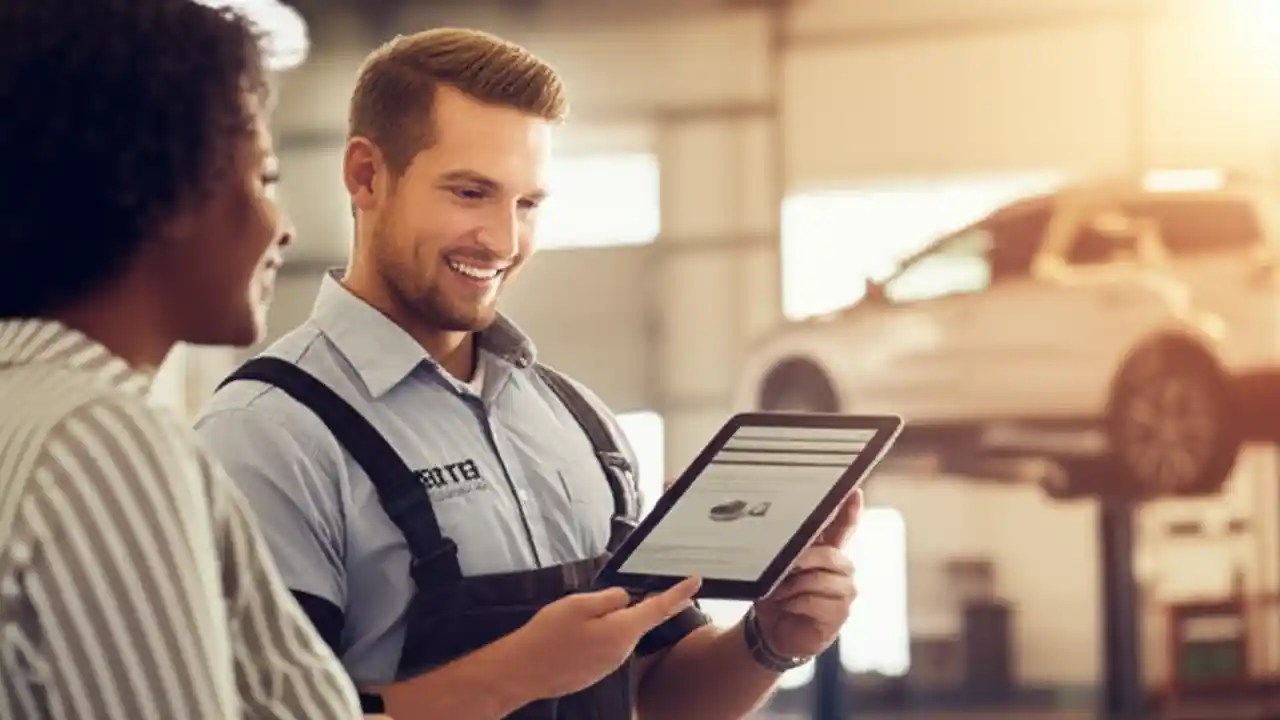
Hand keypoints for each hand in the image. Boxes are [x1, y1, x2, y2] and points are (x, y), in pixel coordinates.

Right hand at [506, 576, 701, 699]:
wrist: (524, 672)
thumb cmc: (549, 636)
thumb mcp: (579, 604)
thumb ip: (609, 598)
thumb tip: (625, 598)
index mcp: (622, 632)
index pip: (659, 608)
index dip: (678, 593)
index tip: (694, 581)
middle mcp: (622, 652)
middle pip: (636, 621)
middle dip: (625, 607)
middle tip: (601, 600)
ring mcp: (609, 665)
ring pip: (617, 633)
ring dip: (605, 622)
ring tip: (572, 620)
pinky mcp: (596, 672)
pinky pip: (604, 646)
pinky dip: (595, 636)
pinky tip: (571, 636)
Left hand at [753, 488, 861, 658]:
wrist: (774, 631)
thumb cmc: (777, 596)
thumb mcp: (777, 570)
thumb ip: (786, 555)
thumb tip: (788, 548)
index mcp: (827, 552)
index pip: (844, 526)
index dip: (850, 509)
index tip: (854, 492)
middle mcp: (841, 569)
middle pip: (831, 555)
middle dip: (804, 560)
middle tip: (784, 568)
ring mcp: (844, 592)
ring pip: (822, 580)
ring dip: (794, 586)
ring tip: (779, 593)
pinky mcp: (840, 614)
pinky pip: (819, 602)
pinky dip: (797, 603)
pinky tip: (788, 606)